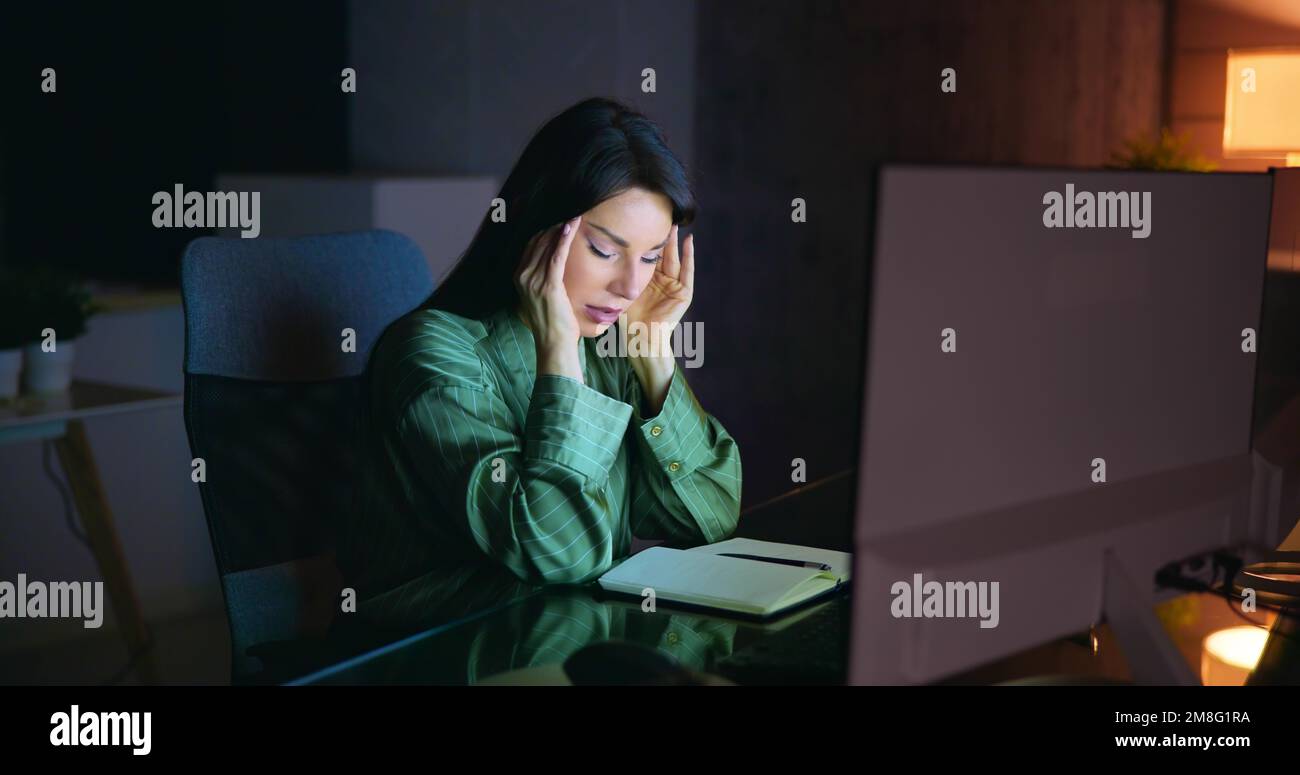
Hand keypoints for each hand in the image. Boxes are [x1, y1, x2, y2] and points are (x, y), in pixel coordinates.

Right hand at [515, 216, 583, 379]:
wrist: (553, 343)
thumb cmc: (552, 322)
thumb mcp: (540, 297)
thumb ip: (541, 280)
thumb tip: (552, 267)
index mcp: (518, 278)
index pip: (530, 246)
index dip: (545, 232)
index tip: (559, 222)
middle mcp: (522, 277)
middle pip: (537, 242)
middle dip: (553, 227)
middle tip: (570, 216)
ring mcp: (533, 281)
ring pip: (547, 246)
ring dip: (561, 229)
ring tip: (574, 217)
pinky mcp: (548, 286)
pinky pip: (556, 256)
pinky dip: (564, 239)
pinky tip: (572, 226)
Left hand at [624, 224, 693, 338]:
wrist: (640, 340)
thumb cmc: (628, 321)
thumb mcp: (620, 291)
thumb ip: (613, 277)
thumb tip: (596, 256)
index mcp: (648, 280)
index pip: (647, 255)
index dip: (645, 240)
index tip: (640, 221)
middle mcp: (662, 281)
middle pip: (662, 254)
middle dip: (661, 236)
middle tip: (659, 216)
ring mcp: (674, 287)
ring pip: (674, 259)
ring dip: (674, 241)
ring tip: (673, 224)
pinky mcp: (684, 293)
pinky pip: (688, 271)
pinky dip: (689, 256)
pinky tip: (689, 241)